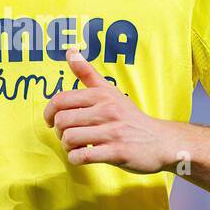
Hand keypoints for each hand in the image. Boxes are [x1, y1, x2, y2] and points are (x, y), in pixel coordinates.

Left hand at [43, 50, 173, 174]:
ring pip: (70, 138)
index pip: (61, 99)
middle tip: (68, 136)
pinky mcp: (117, 152)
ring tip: (76, 147)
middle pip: (62, 121)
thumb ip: (87, 73)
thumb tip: (70, 51)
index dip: (49, 112)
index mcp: (102, 94)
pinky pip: (83, 156)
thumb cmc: (130, 117)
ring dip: (67, 147)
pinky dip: (76, 159)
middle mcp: (107, 110)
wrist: (161, 141)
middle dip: (59, 132)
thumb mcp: (111, 92)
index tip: (50, 121)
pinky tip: (82, 156)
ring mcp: (113, 131)